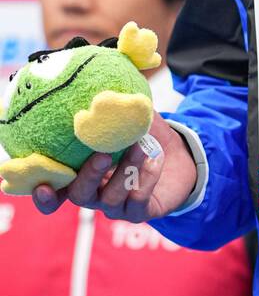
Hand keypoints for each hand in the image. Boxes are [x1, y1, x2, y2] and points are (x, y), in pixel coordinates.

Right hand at [30, 111, 197, 222]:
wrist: (179, 154)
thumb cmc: (144, 134)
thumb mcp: (126, 117)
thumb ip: (108, 106)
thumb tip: (95, 83)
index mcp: (81, 171)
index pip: (54, 189)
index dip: (44, 194)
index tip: (43, 186)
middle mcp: (94, 192)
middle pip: (79, 195)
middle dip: (89, 176)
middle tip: (103, 156)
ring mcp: (115, 205)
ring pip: (110, 198)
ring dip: (125, 171)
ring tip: (140, 147)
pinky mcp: (139, 212)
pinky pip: (138, 201)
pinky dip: (147, 179)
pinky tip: (156, 159)